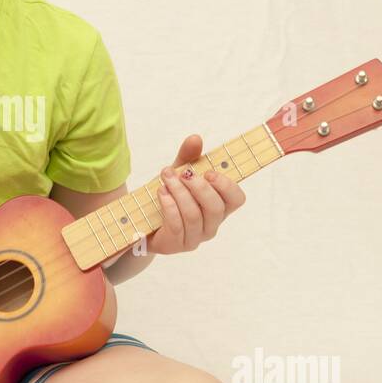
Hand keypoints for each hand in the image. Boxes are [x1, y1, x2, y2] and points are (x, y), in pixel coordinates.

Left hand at [147, 133, 245, 255]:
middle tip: (182, 173)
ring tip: (166, 178)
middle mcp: (211, 224)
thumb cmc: (169, 197)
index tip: (209, 172)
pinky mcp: (177, 244)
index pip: (237, 199)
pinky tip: (161, 193)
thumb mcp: (179, 175)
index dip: (226, 186)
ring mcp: (195, 237)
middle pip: (215, 207)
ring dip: (179, 193)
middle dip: (198, 187)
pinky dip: (169, 206)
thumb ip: (188, 158)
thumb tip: (195, 138)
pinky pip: (176, 225)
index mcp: (219, 207)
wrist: (144, 223)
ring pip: (194, 215)